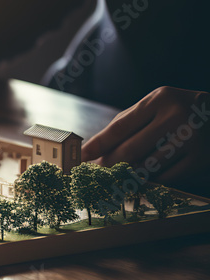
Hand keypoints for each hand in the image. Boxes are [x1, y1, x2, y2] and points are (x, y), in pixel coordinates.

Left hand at [82, 86, 209, 183]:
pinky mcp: (201, 159)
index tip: (81, 158)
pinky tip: (142, 180)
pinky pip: (166, 177)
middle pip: (131, 150)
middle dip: (109, 165)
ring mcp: (191, 138)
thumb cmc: (179, 110)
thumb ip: (127, 123)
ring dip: (129, 175)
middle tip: (97, 173)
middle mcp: (176, 116)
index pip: (120, 127)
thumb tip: (95, 149)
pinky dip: (151, 181)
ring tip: (118, 177)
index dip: (97, 145)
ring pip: (147, 167)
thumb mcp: (156, 105)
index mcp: (160, 99)